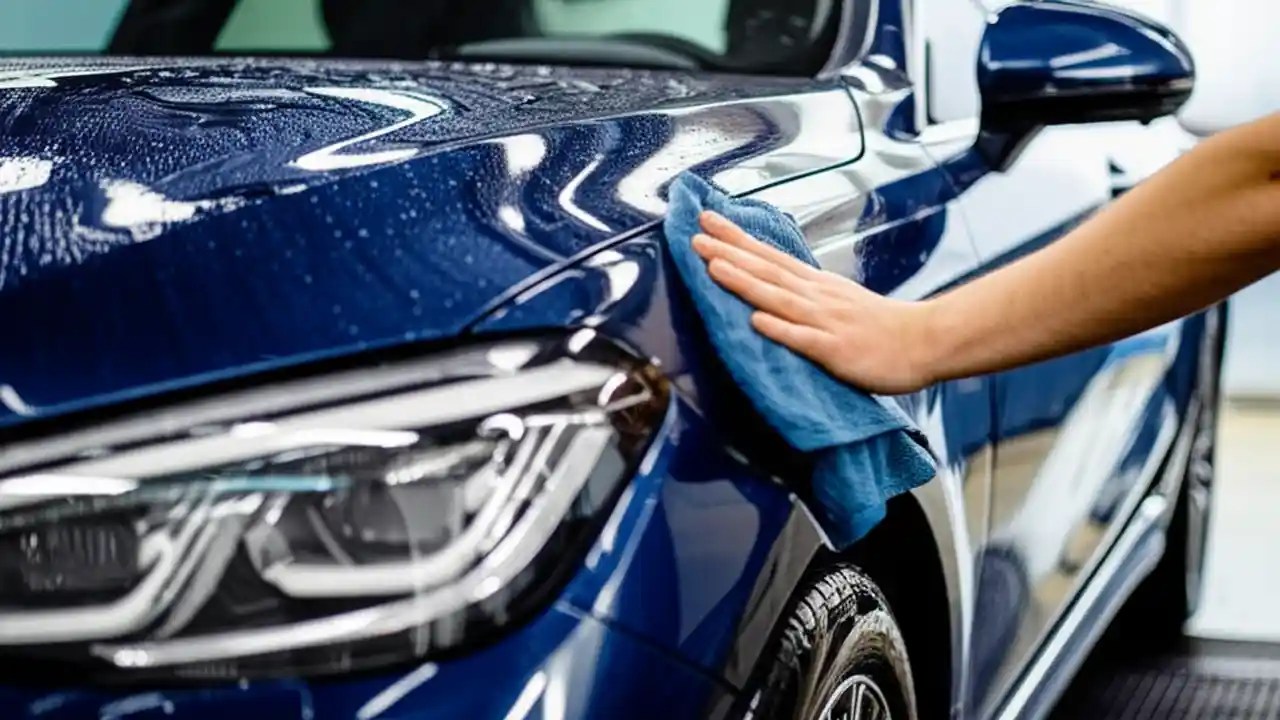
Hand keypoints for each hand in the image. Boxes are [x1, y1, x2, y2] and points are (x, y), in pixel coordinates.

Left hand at [692, 210, 938, 394]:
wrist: (924, 341)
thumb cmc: (880, 325)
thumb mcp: (838, 298)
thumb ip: (805, 292)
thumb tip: (771, 281)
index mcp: (815, 285)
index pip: (768, 255)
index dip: (736, 238)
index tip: (706, 220)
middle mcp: (816, 297)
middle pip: (765, 270)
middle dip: (728, 252)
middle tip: (694, 235)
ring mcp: (825, 322)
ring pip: (778, 299)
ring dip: (745, 282)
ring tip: (714, 267)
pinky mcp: (835, 350)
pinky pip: (804, 340)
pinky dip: (780, 330)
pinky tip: (755, 322)